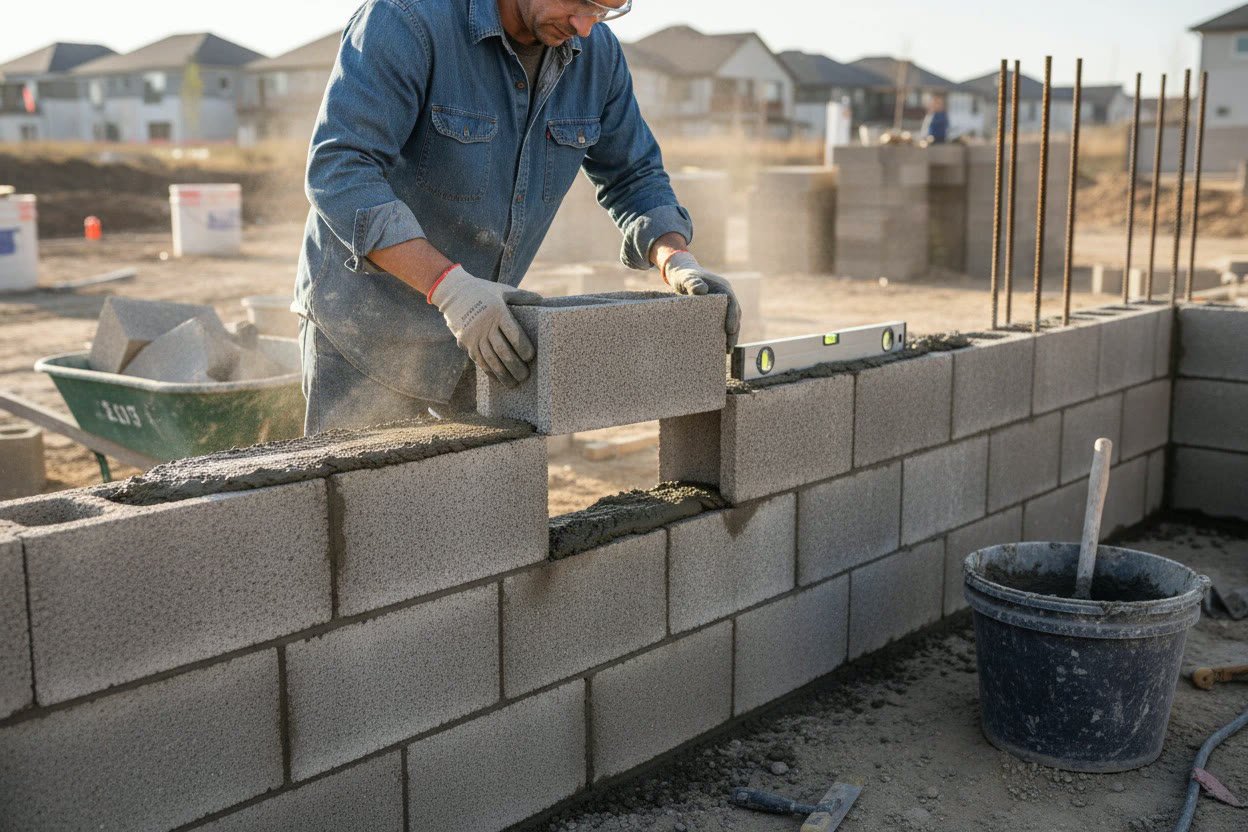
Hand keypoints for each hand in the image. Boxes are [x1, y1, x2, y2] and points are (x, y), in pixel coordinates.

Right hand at [429, 265, 542, 385]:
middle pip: (503, 351)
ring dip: (503, 374)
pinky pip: (478, 360)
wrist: (453, 292)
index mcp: (498, 312)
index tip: (531, 357)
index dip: (523, 347)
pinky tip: (498, 378)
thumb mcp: (503, 290)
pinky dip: (489, 371)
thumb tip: (542, 300)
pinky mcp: (466, 342)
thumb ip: (522, 297)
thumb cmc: (483, 291)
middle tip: (525, 376)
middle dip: (515, 366)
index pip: (514, 334)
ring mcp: (474, 335)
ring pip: (490, 359)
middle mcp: (486, 325)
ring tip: (514, 384)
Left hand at [662, 251, 741, 350]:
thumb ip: (692, 283)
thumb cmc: (684, 276)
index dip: (733, 317)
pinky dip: (724, 333)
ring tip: (727, 350)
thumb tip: (702, 290)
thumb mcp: (686, 278)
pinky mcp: (717, 310)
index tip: (730, 330)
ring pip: (732, 320)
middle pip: (735, 314)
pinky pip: (724, 321)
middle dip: (734, 331)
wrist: (682, 274)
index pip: (732, 303)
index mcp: (722, 287)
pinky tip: (721, 346)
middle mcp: (726, 295)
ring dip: (731, 335)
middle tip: (730, 346)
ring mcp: (723, 303)